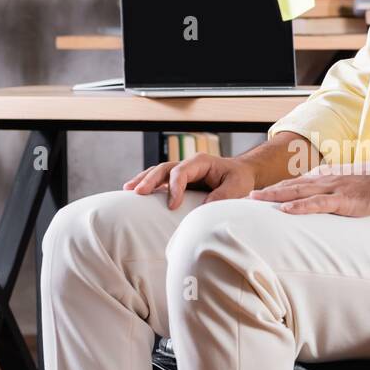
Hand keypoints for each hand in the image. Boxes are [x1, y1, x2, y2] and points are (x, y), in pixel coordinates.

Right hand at [124, 153, 256, 209]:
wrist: (240, 174)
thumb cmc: (239, 178)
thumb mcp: (237, 186)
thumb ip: (222, 195)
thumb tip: (204, 207)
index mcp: (201, 162)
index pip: (181, 171)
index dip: (175, 187)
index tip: (172, 205)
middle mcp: (188, 165)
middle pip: (164, 168)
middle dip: (150, 180)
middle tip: (138, 192)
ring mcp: (182, 172)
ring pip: (158, 172)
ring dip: (144, 180)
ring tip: (129, 190)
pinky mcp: (179, 182)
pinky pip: (160, 181)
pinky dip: (149, 185)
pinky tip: (136, 192)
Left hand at [248, 159, 369, 216]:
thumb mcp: (348, 186)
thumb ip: (331, 193)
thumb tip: (318, 202)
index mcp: (324, 177)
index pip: (293, 184)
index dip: (272, 190)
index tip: (252, 197)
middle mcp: (324, 180)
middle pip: (288, 186)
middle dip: (265, 192)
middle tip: (242, 198)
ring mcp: (333, 188)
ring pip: (298, 192)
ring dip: (275, 196)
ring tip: (255, 200)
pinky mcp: (344, 199)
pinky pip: (318, 203)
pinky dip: (300, 206)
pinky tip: (286, 210)